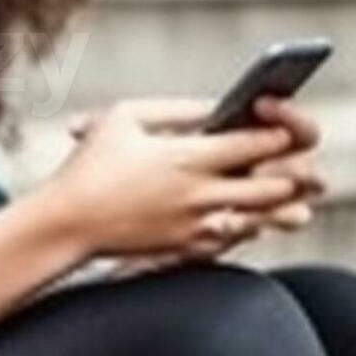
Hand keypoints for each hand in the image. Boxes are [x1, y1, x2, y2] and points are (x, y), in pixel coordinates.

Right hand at [43, 98, 299, 262]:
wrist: (66, 223)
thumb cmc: (90, 165)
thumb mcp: (124, 117)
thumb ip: (177, 108)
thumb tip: (220, 107)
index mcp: (187, 157)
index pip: (260, 143)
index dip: (280, 132)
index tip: (278, 126)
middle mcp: (201, 195)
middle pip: (277, 184)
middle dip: (290, 169)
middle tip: (287, 158)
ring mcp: (199, 227)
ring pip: (267, 216)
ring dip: (279, 201)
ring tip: (278, 187)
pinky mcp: (192, 249)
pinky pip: (241, 237)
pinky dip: (249, 222)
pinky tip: (241, 209)